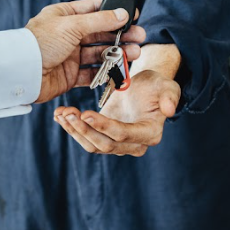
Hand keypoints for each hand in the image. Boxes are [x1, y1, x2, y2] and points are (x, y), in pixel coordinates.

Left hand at [25, 0, 145, 102]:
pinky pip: (92, 73)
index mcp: (64, 16)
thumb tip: (122, 13)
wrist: (21, 73)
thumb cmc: (40, 43)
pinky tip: (120, 70)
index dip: (113, 12)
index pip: (94, 10)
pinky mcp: (70, 75)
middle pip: (100, 33)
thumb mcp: (72, 25)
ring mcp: (69, 55)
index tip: (133, 14)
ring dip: (117, 53)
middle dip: (121, 35)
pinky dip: (106, 72)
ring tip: (135, 53)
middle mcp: (68, 34)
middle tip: (140, 37)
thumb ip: (100, 20)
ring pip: (99, 53)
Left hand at [53, 70, 180, 155]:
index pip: (123, 135)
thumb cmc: (157, 85)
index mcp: (149, 133)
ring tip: (61, 113)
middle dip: (84, 130)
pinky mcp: (103, 136)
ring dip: (74, 130)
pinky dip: (71, 127)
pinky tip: (59, 115)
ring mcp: (117, 143)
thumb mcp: (166, 85)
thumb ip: (170, 96)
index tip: (86, 113)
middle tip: (68, 113)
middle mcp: (134, 144)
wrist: (145, 86)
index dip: (104, 127)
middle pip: (105, 144)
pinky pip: (86, 137)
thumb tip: (170, 110)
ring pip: (92, 144)